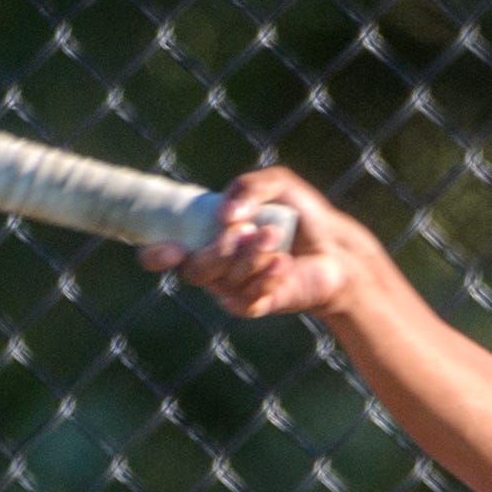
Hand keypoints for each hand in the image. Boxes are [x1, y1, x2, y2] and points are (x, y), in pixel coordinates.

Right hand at [143, 166, 364, 316]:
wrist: (335, 248)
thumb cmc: (302, 215)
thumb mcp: (278, 186)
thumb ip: (249, 187)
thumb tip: (226, 213)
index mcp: (206, 234)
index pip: (163, 252)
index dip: (157, 255)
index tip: (172, 248)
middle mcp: (213, 265)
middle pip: (195, 270)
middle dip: (221, 249)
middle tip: (250, 230)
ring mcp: (230, 288)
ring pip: (223, 281)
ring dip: (250, 257)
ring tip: (275, 238)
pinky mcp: (253, 305)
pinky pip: (245, 300)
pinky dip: (265, 279)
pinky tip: (283, 265)